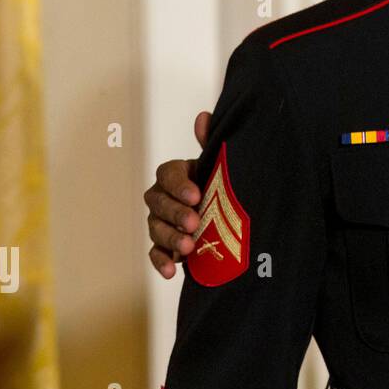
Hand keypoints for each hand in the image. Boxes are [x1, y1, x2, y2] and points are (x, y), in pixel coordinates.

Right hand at [145, 111, 211, 278]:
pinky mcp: (166, 247)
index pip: (167, 174)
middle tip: (194, 223)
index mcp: (177, 174)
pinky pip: (155, 253)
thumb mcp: (222, 166)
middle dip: (174, 213)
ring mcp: (162, 222)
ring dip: (170, 238)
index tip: (196, 195)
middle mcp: (164, 197)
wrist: (233, 218)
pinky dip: (161, 262)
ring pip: (155, 228)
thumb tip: (204, 117)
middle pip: (157, 203)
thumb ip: (211, 144)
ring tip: (189, 247)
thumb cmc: (224, 186)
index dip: (178, 185)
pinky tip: (172, 270)